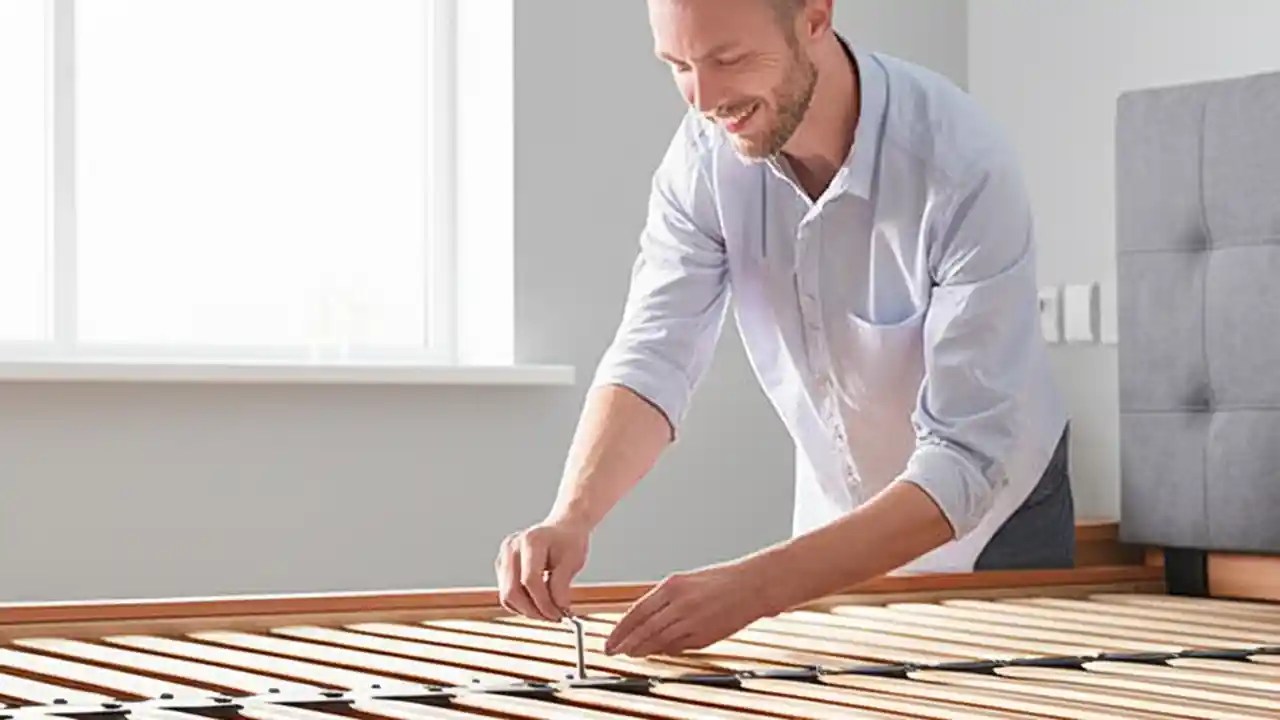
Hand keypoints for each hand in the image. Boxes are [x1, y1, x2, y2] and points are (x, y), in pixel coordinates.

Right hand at [495, 519, 588, 621]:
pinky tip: (538, 604)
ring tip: (548, 611)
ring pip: (507, 596)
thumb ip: (562, 586)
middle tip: (553, 617)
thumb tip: (558, 609)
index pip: (530, 580)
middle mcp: (511, 547)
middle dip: (533, 610)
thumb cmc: (568, 541)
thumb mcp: (572, 562)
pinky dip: (521, 605)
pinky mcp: (502, 567)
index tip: (560, 614)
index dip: (544, 602)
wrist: (563, 528)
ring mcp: (503, 557)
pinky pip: (507, 594)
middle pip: (512, 590)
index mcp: (531, 541)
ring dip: (527, 610)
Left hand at [603, 558, 777, 656]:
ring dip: (642, 649)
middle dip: (626, 643)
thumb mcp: (687, 581)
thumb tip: (643, 619)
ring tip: (631, 653)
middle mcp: (681, 604)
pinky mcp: (704, 636)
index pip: (637, 611)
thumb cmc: (721, 580)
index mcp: (673, 586)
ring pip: (659, 641)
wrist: (752, 586)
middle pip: (644, 629)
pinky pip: (678, 648)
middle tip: (613, 650)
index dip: (620, 628)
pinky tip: (657, 651)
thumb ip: (664, 600)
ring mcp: (693, 622)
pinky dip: (665, 650)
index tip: (610, 638)